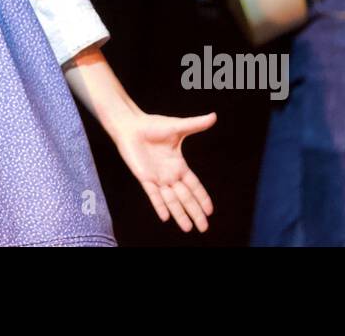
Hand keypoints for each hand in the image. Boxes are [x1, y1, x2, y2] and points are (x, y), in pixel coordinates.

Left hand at [111, 110, 216, 231]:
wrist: (130, 125)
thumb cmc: (152, 125)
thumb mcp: (178, 127)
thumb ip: (196, 124)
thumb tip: (214, 116)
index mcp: (179, 165)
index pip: (194, 185)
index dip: (202, 197)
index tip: (211, 210)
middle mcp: (169, 174)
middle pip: (185, 197)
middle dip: (195, 212)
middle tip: (204, 227)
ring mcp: (157, 177)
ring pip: (171, 200)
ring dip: (179, 214)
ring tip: (188, 228)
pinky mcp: (144, 177)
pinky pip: (153, 194)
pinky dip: (160, 205)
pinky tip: (165, 217)